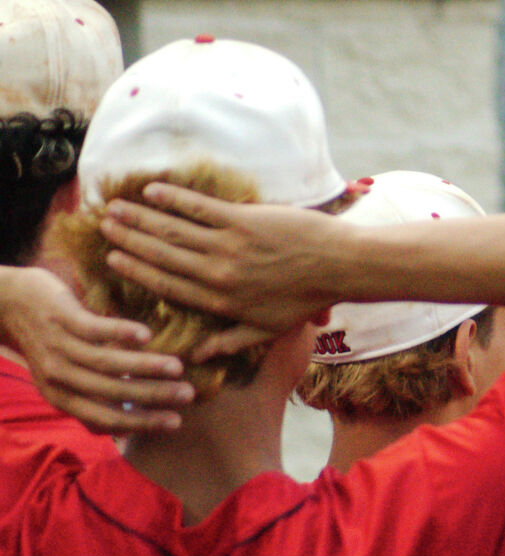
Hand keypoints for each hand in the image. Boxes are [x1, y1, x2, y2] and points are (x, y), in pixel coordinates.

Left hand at [0, 266, 188, 433]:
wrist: (7, 303)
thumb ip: (90, 400)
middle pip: (112, 392)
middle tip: (187, 395)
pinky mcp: (61, 318)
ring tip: (177, 368)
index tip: (176, 421)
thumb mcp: (61, 379)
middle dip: (154, 396)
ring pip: (107, 363)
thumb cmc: (46, 343)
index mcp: (60, 397)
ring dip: (145, 367)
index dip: (143, 423)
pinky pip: (95, 330)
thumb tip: (128, 430)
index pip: (107, 419)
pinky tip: (147, 335)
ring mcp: (59, 347)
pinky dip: (122, 333)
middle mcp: (59, 376)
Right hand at [98, 182, 345, 339]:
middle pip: (163, 256)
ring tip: (116, 208)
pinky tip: (152, 191)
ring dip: (142, 217)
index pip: (168, 286)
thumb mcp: (269, 330)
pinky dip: (173, 199)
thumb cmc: (306, 299)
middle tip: (105, 227)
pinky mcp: (243, 221)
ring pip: (173, 230)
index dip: (138, 272)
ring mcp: (229, 246)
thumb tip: (199, 355)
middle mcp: (219, 275)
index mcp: (222, 303)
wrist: (339, 266)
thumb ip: (231, 342)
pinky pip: (199, 208)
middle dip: (131, 240)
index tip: (115, 260)